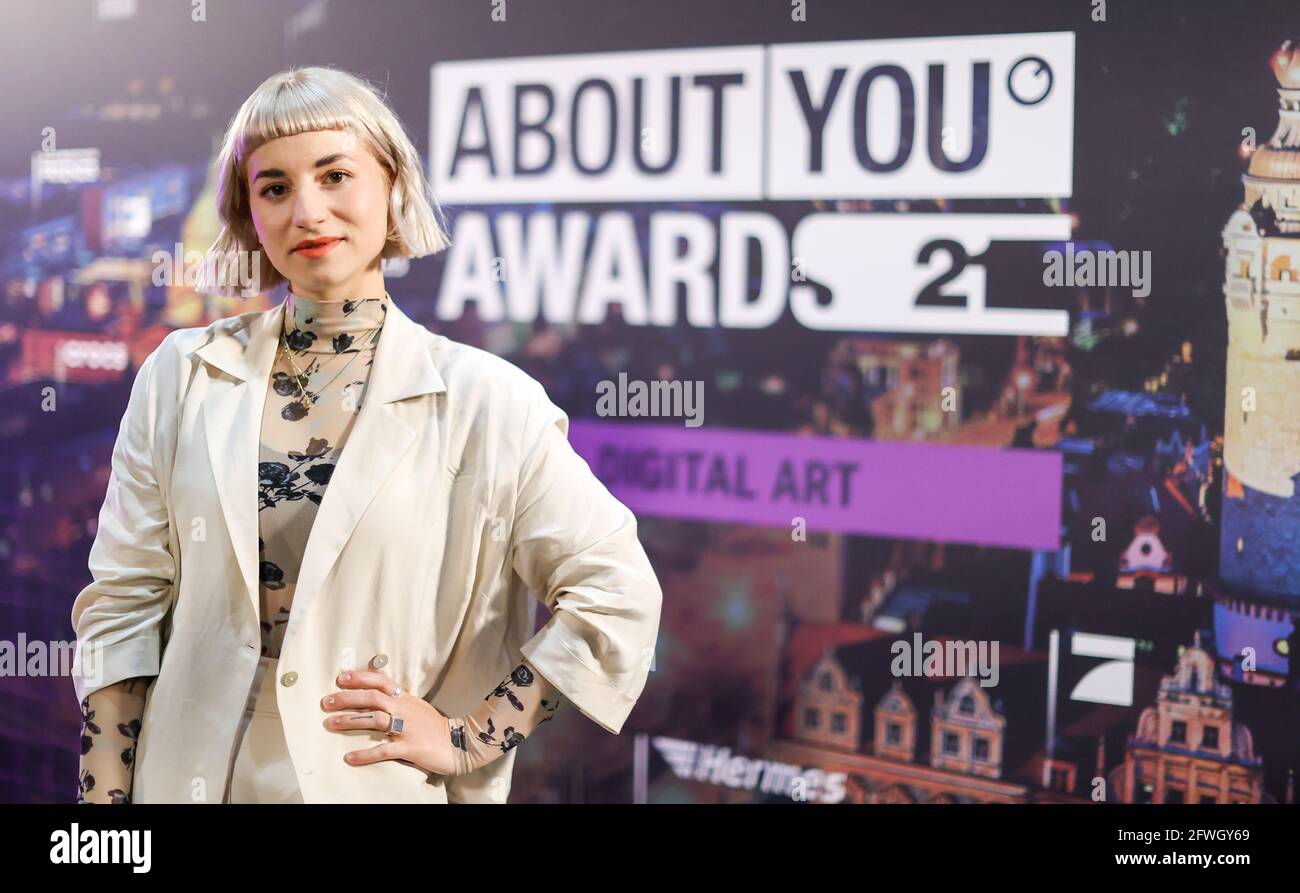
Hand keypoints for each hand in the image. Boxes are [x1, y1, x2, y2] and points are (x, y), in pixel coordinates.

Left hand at [321, 669, 458, 776]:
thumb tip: (376, 695)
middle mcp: (404, 709)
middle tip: (326, 701)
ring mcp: (406, 728)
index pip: (381, 682)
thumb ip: (399, 700)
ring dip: (351, 721)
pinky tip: (350, 757)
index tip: (341, 678)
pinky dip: (365, 754)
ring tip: (331, 724)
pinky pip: (384, 750)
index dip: (360, 678)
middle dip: (347, 698)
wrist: (460, 743)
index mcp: (406, 698)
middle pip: (373, 698)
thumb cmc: (435, 726)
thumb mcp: (417, 706)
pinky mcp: (410, 747)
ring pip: (375, 720)